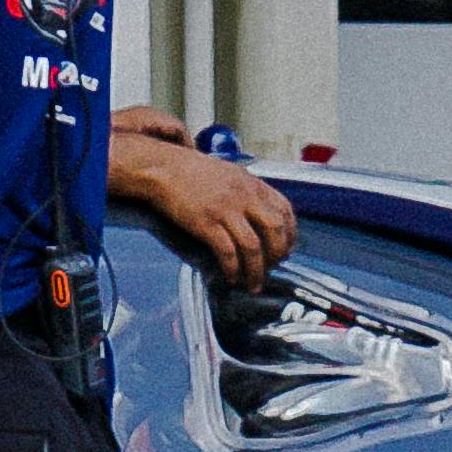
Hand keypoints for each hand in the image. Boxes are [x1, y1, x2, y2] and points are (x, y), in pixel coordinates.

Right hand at [120, 132, 296, 291]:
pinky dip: (232, 269)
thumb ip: (247, 192)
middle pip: (275, 230)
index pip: (285, 211)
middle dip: (278, 255)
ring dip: (256, 271)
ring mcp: (226, 209)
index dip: (289, 235)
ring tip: (252, 284)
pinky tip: (231, 278)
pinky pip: (228, 252)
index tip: (285, 250)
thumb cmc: (192, 172)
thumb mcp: (229, 174)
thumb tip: (259, 216)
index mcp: (252, 184)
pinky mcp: (206, 223)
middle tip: (271, 270)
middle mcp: (244, 196)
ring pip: (253, 247)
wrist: (162, 167)